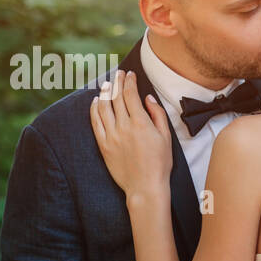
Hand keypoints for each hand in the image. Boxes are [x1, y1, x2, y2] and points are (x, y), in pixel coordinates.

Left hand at [89, 70, 172, 198]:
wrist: (145, 186)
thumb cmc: (160, 164)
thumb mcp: (166, 138)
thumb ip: (158, 115)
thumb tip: (148, 98)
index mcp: (141, 123)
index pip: (131, 95)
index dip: (129, 81)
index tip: (130, 74)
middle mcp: (124, 127)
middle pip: (116, 98)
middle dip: (117, 82)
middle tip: (118, 73)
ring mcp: (111, 136)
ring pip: (103, 107)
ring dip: (104, 93)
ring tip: (106, 84)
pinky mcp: (103, 145)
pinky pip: (95, 122)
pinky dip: (94, 109)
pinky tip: (95, 102)